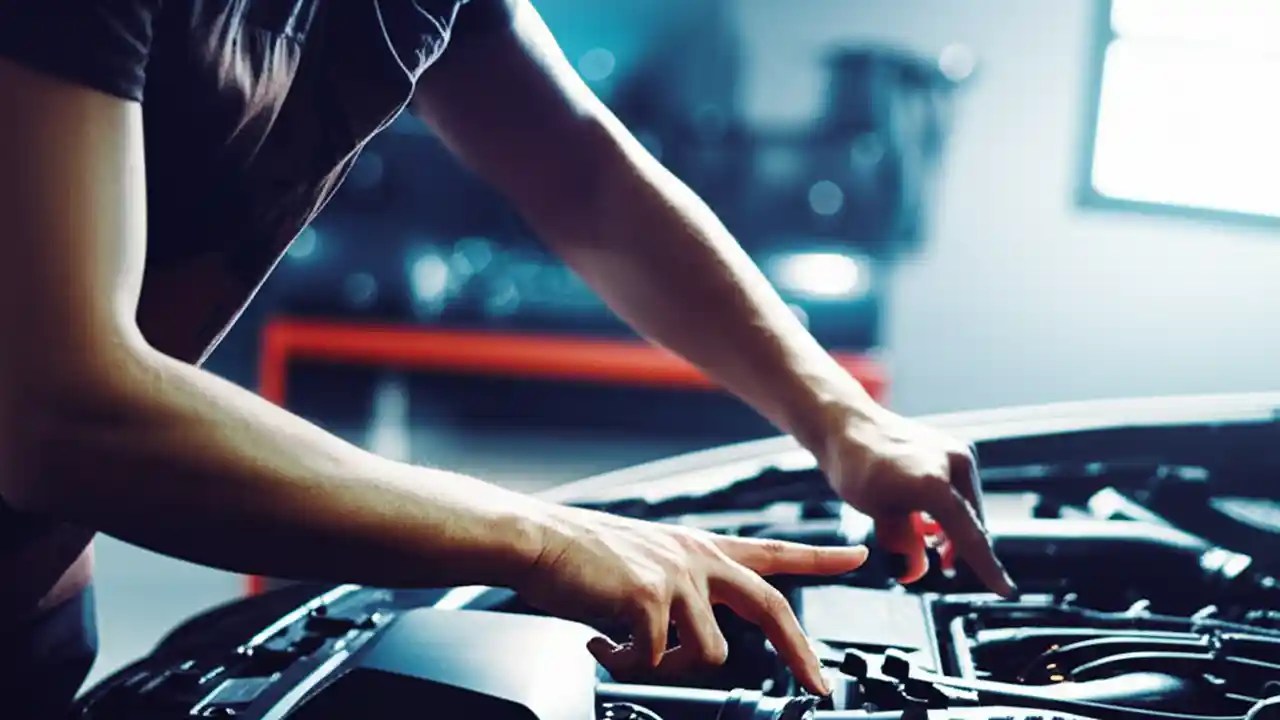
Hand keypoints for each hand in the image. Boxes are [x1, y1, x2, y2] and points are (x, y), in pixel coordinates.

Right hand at [515, 505, 867, 694]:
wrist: (537, 540)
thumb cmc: (582, 555)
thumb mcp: (646, 561)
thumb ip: (679, 591)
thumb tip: (685, 637)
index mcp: (699, 548)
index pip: (773, 552)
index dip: (819, 558)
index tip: (859, 558)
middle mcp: (697, 558)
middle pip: (770, 605)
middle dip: (800, 652)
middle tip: (818, 685)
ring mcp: (677, 577)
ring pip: (709, 652)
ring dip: (669, 664)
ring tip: (626, 651)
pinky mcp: (650, 599)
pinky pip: (655, 661)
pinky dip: (625, 666)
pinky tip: (600, 646)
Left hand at [819, 405, 1015, 595]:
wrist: (846, 425)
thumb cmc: (856, 465)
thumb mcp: (878, 514)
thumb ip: (903, 545)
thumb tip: (914, 572)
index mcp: (936, 483)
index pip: (970, 536)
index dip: (987, 568)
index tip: (1005, 590)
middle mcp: (954, 463)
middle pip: (971, 522)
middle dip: (959, 547)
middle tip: (943, 565)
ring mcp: (955, 452)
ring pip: (965, 506)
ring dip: (952, 527)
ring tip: (927, 539)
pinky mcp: (949, 447)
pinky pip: (958, 488)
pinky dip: (947, 507)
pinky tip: (927, 517)